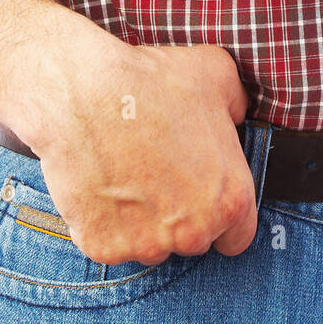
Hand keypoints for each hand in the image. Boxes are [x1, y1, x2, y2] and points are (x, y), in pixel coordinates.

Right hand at [0, 39, 256, 265]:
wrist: (84, 94)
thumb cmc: (152, 83)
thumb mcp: (219, 76)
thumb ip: (237, 106)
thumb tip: (236, 117)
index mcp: (230, 200)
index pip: (237, 237)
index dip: (221, 217)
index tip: (204, 199)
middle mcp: (193, 233)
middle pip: (193, 241)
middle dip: (181, 217)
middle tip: (160, 176)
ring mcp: (146, 245)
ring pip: (150, 246)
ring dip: (143, 223)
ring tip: (128, 176)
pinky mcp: (103, 247)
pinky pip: (110, 243)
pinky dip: (106, 223)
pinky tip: (104, 185)